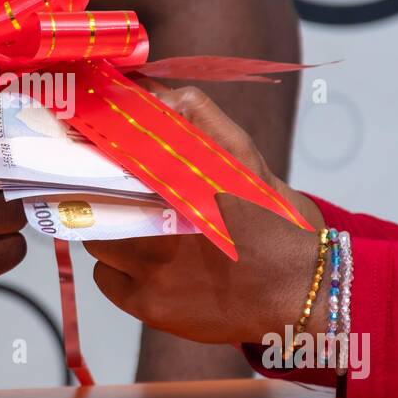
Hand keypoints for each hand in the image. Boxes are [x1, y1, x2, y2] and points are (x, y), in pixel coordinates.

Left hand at [85, 86, 323, 344]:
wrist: (305, 290)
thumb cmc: (276, 220)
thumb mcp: (243, 156)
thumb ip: (198, 117)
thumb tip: (152, 91)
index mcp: (180, 180)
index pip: (110, 153)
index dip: (95, 149)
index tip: (92, 146)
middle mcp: (158, 225)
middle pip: (94, 200)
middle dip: (103, 194)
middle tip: (124, 195)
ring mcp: (151, 269)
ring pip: (98, 241)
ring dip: (110, 232)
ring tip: (140, 231)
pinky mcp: (150, 306)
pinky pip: (107, 281)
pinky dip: (118, 272)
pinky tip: (148, 266)